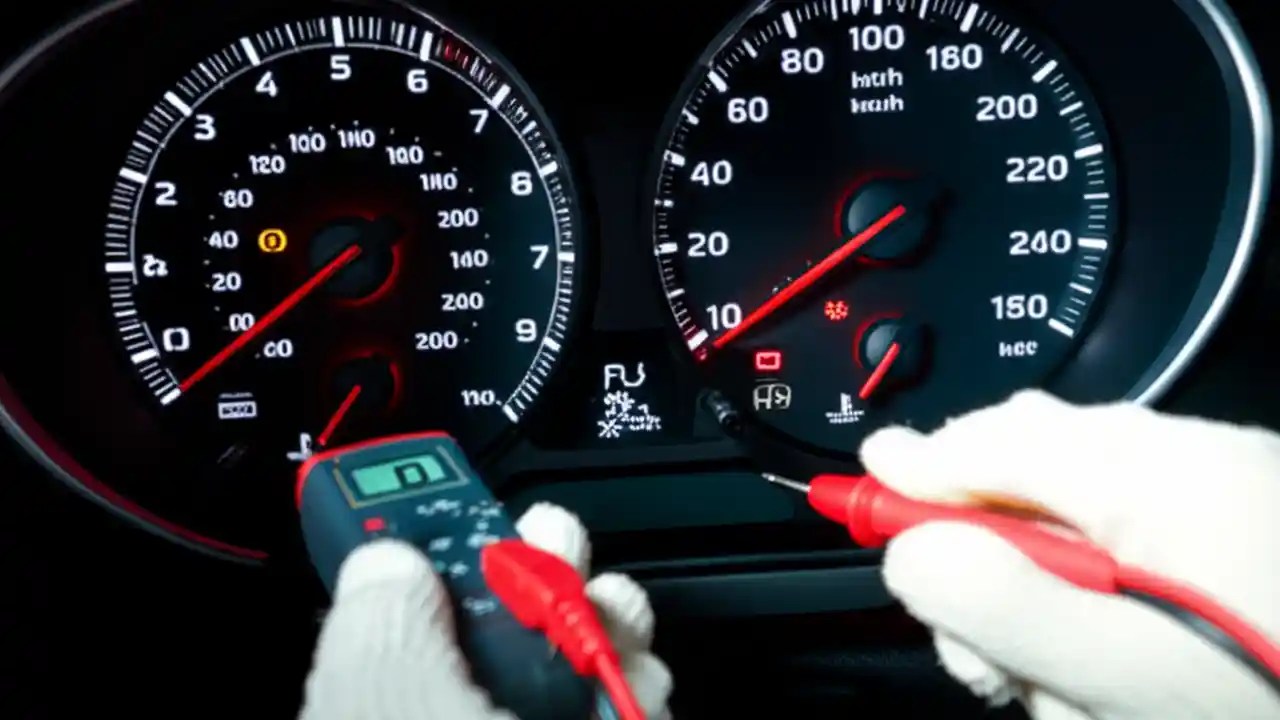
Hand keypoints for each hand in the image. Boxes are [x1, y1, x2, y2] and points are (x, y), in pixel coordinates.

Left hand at [299, 503, 672, 719]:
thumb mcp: (379, 693)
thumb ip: (378, 617)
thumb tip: (389, 555)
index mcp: (386, 698)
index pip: (395, 614)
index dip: (421, 548)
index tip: (445, 503)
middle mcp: (460, 707)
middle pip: (498, 616)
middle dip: (534, 560)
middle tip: (546, 542)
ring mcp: (533, 718)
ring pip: (574, 649)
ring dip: (602, 609)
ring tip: (606, 607)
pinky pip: (625, 688)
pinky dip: (637, 669)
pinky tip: (631, 673)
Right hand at [862, 390, 1279, 719]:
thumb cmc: (1273, 702)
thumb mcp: (1126, 680)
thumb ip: (1003, 606)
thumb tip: (912, 550)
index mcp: (1166, 474)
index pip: (997, 445)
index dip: (917, 471)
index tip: (862, 491)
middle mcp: (1202, 461)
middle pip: (1033, 472)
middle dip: (987, 555)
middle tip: (991, 655)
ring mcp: (1235, 492)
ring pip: (1081, 512)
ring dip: (1048, 592)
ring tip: (1073, 689)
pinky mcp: (1251, 532)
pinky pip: (1137, 535)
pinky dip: (1103, 592)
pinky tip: (1124, 669)